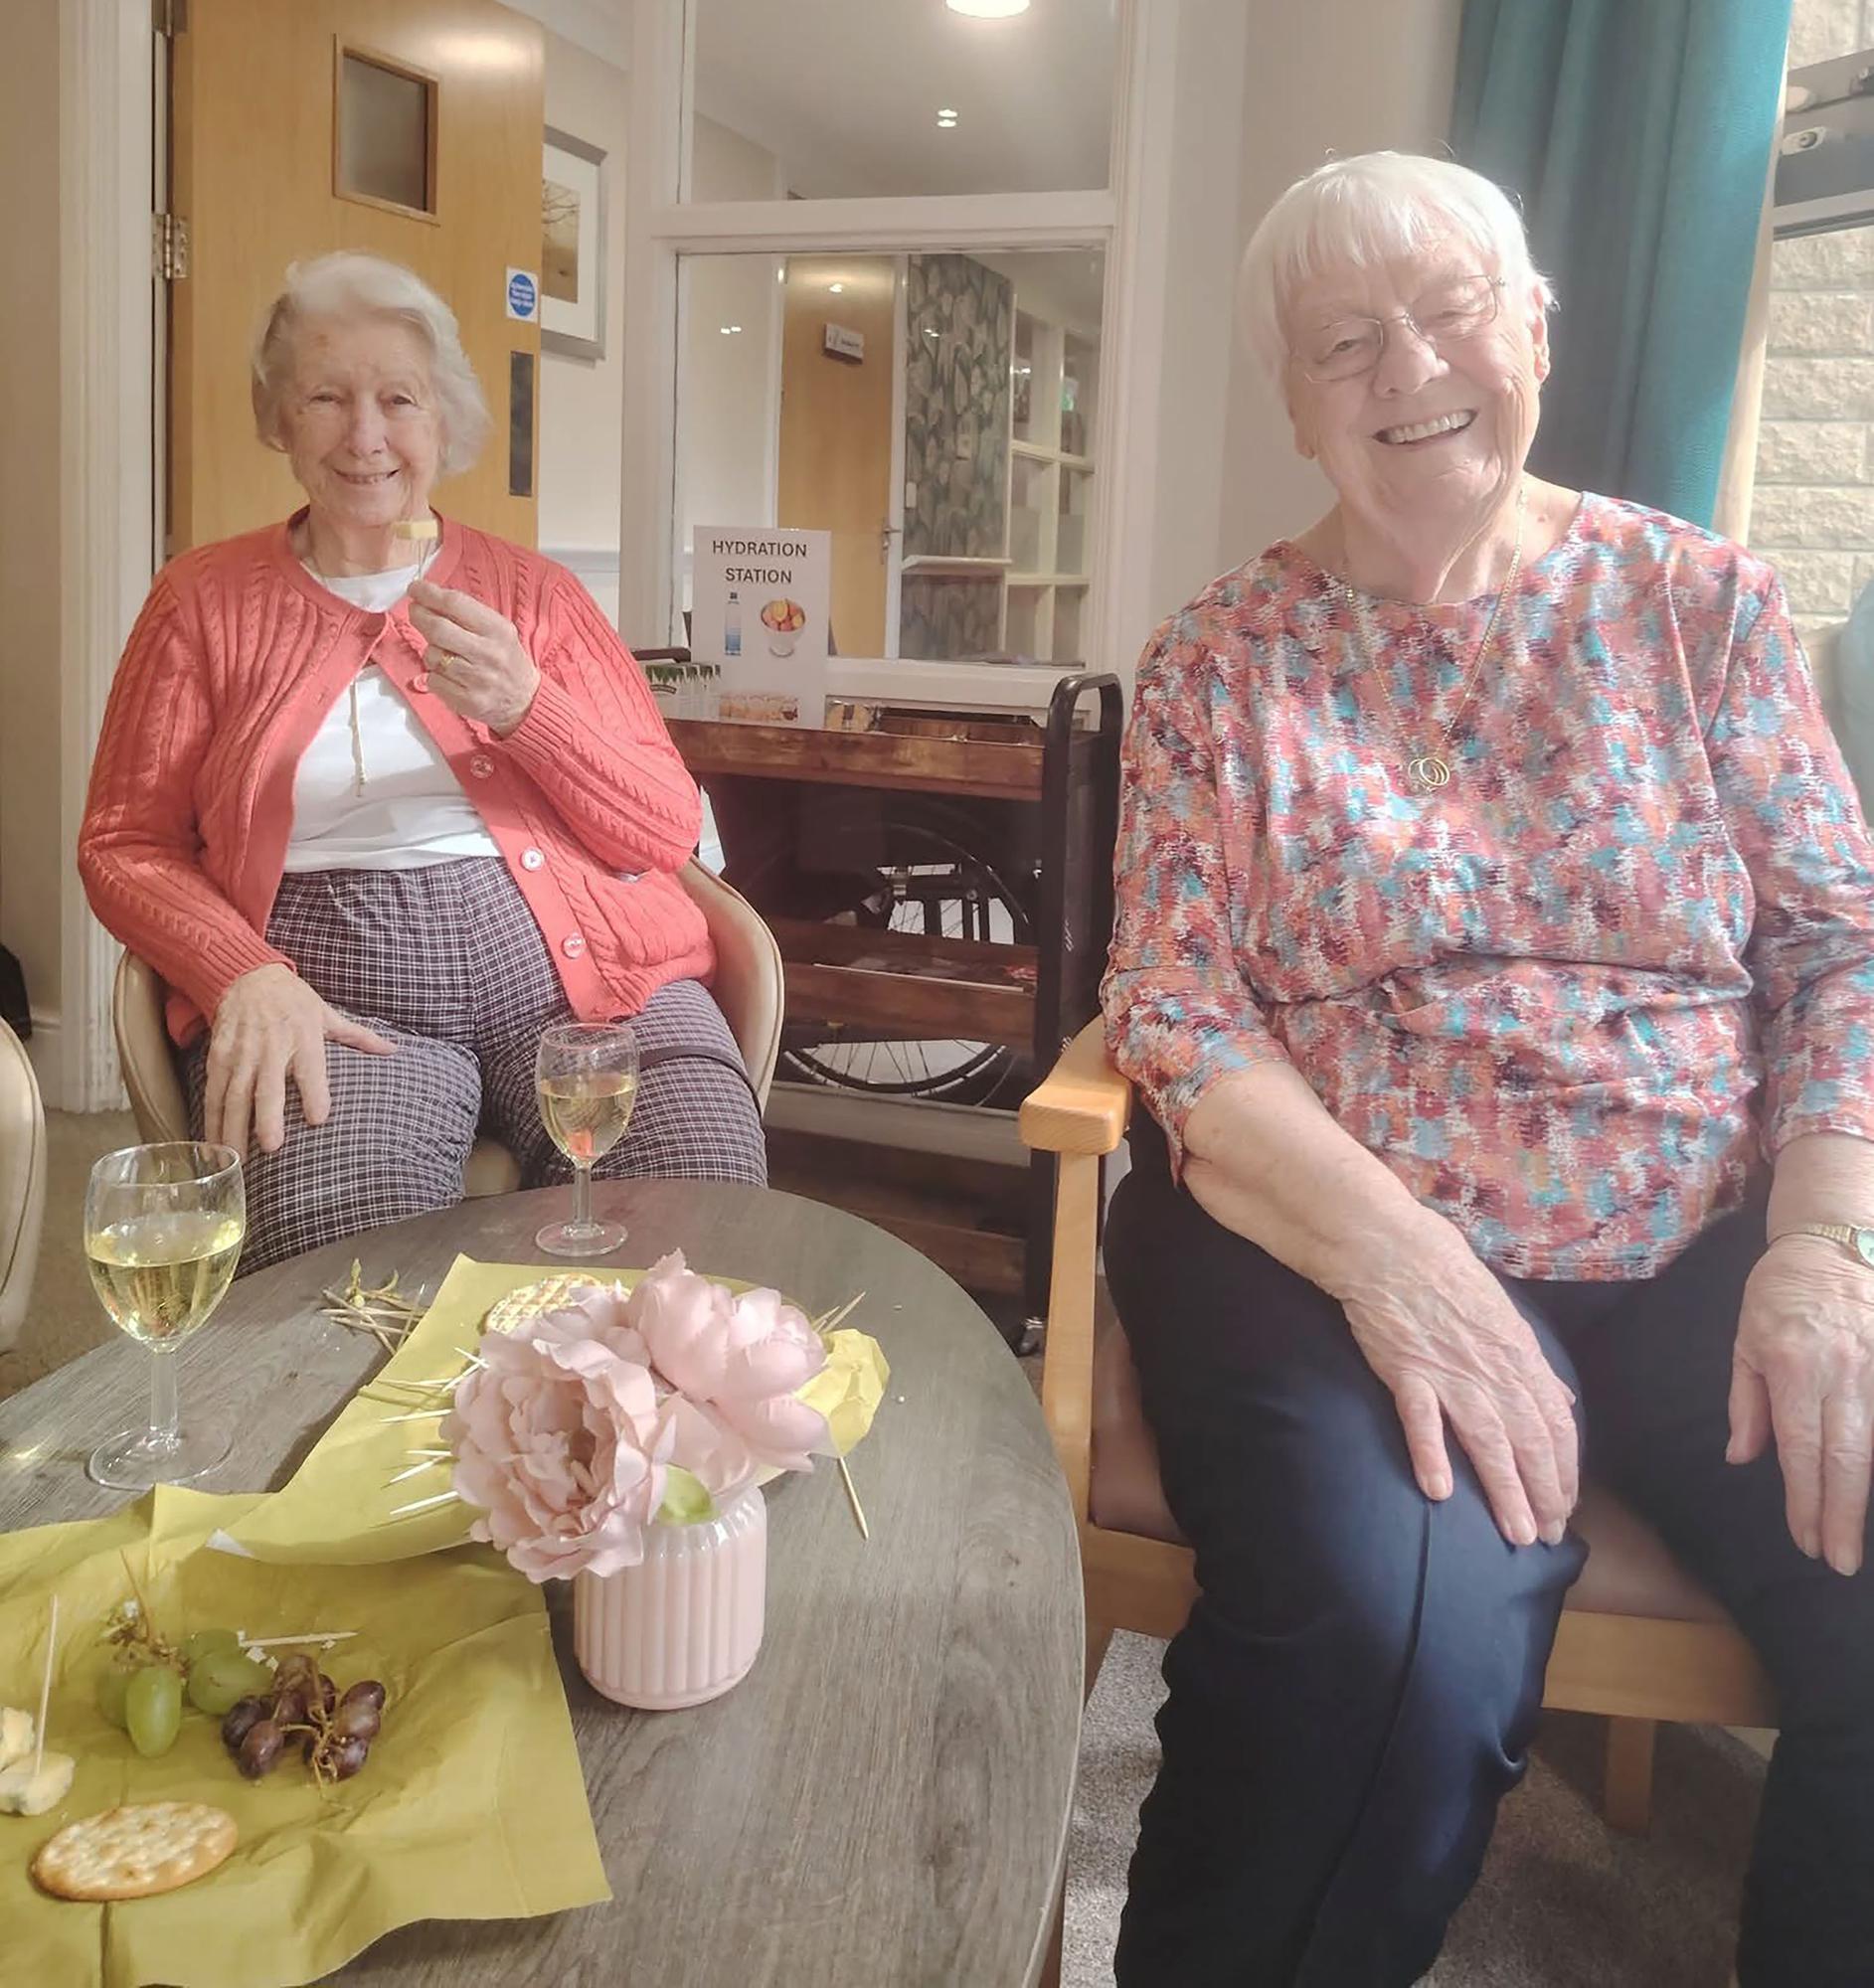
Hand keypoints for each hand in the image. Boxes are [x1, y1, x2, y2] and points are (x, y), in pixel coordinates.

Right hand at [204, 965, 394, 1157]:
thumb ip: (357, 1035)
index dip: (314, 1093)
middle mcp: (270, 1047)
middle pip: (267, 1086)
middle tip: (271, 1147)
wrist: (246, 976)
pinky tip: (213, 1142)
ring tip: (236, 1158)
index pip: (310, 1068)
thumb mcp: (326, 1012)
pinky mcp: (218, 1057)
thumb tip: (393, 1050)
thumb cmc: (293, 999)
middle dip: (267, 1117)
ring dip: (233, 1128)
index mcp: (303, 1036)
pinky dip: (211, 1118)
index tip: (318, 1119)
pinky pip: (214, 1092)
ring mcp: (240, 1053)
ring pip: (234, 1095)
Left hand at [408, 578, 540, 735]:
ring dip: (431, 651)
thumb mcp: (497, 630)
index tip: (415, 588)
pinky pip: (433, 680)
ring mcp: (477, 680)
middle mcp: (489, 654)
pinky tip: (450, 676)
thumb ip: (466, 614)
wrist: (525, 700)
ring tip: (445, 653)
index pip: (455, 604)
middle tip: (416, 612)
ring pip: (432, 655)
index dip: (428, 594)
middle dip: (419, 616)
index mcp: (497, 630)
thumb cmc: (505, 659)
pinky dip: (435, 675)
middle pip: (437, 628)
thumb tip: (427, 597)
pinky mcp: (467, 701)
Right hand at [1341, 1227, 1578, 1547]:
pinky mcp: (1408, 1371)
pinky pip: (1423, 1419)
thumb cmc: (1446, 1276)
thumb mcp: (1505, 1316)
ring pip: (1489, 1441)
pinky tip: (1440, 1492)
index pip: (1556, 1426)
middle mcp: (1495, 1370)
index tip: (1564, 1506)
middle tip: (1547, 1537)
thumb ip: (1533, 1365)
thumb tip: (1564, 1402)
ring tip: (1516, 1534)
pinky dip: (1432, 1455)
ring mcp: (1451, 1372)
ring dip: (1506, 1491)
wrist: (1392, 1248)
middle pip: (1530, 1442)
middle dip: (1545, 1494)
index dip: (1565, 1471)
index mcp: (1521, 1357)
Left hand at [1729, 1235, 1873, 1574]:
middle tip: (1839, 1561)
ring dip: (1865, 1495)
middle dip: (1841, 1515)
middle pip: (1846, 1458)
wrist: (1835, 1243)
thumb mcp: (1746, 1340)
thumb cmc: (1781, 1292)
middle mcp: (1841, 1372)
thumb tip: (1743, 1457)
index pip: (1800, 1450)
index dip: (1804, 1501)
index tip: (1806, 1541)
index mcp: (1793, 1368)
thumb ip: (1747, 1402)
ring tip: (1855, 1536)